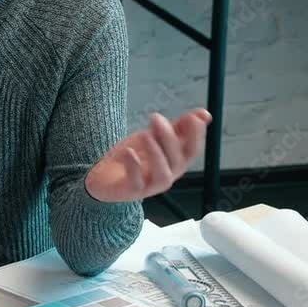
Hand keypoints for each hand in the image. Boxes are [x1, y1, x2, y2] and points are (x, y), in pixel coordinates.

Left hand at [85, 109, 211, 202]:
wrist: (103, 176)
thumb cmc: (132, 157)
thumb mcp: (153, 137)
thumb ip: (176, 128)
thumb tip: (204, 115)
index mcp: (175, 162)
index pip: (192, 150)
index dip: (196, 135)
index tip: (194, 117)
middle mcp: (166, 176)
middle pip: (177, 161)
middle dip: (170, 138)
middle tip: (157, 118)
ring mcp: (149, 186)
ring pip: (162, 175)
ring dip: (156, 154)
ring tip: (146, 135)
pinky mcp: (130, 191)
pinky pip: (136, 182)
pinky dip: (134, 167)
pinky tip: (130, 152)